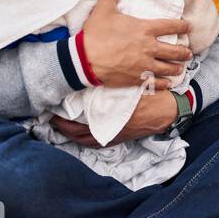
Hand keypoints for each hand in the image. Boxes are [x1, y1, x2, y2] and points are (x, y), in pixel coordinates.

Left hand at [49, 90, 179, 146]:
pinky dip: (85, 139)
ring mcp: (113, 136)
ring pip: (86, 140)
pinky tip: (80, 135)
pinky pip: (97, 142)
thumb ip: (111, 84)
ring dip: (72, 135)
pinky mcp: (119, 138)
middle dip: (62, 127)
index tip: (51, 111)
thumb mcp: (129, 86)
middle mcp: (108, 130)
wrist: (168, 110)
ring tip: (61, 127)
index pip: (78, 123)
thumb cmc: (149, 96)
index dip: (62, 119)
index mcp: (107, 118)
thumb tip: (92, 76)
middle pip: (77, 134)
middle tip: (50, 119)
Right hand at [81, 0, 192, 87]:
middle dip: (184, 52)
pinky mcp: (138, 79)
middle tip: (188, 52)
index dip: (183, 26)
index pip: (171, 26)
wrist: (84, 60)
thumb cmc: (95, 34)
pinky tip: (168, 83)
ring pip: (169, 68)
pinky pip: (157, 83)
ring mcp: (145, 65)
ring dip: (177, 68)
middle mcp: (149, 48)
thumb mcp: (104, 9)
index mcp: (144, 29)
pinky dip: (165, 83)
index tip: (188, 27)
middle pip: (175, 51)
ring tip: (180, 67)